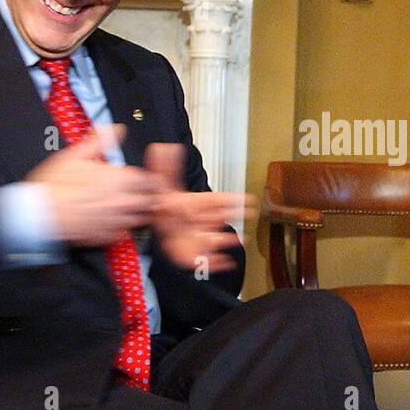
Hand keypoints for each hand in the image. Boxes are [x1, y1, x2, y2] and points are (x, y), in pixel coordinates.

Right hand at [25, 124, 162, 247]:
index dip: (149, 179)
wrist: (37, 213)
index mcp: (119, 179)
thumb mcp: (76, 155)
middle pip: (151, 201)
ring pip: (140, 219)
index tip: (145, 179)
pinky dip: (121, 227)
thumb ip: (101, 141)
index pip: (151, 180)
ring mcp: (115, 221)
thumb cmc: (53, 186)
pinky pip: (123, 234)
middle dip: (147, 197)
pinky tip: (111, 220)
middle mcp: (122, 201)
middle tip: (139, 194)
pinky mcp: (105, 237)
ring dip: (137, 213)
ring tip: (126, 206)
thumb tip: (116, 129)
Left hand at [143, 143, 254, 273]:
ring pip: (213, 238)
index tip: (246, 198)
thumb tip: (163, 147)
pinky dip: (215, 262)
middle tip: (250, 213)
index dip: (230, 199)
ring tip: (240, 240)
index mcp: (197, 202)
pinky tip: (225, 263)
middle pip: (218, 216)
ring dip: (226, 240)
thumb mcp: (163, 182)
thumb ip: (164, 166)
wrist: (158, 217)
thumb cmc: (166, 200)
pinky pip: (203, 258)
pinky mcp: (190, 251)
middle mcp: (201, 219)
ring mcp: (197, 235)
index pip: (215, 199)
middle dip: (233, 215)